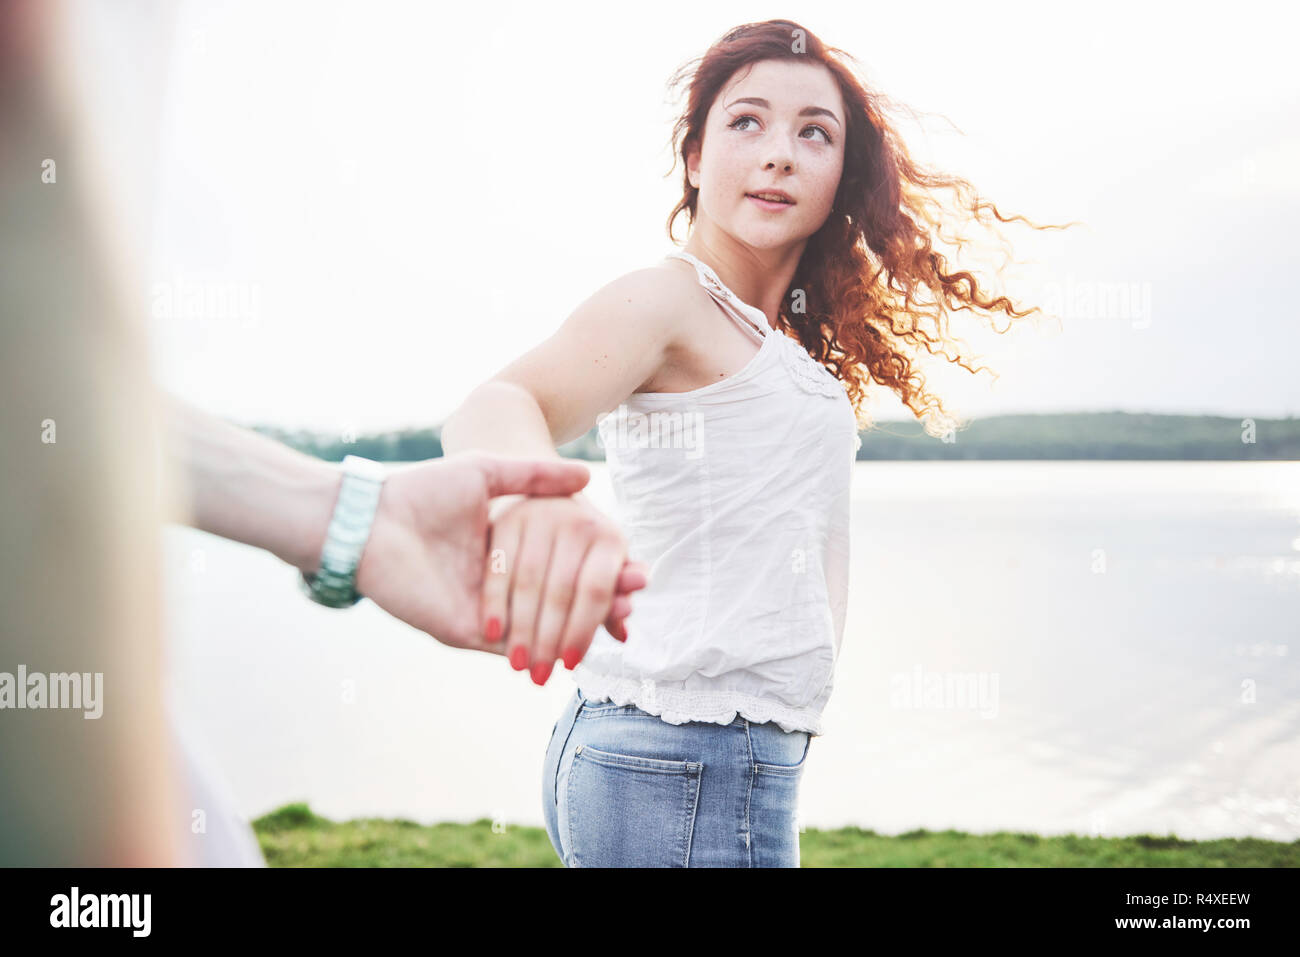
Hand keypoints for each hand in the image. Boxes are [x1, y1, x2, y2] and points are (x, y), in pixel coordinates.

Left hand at [352, 452, 643, 656]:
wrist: (369, 518)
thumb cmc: (421, 491)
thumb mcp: (487, 473)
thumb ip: (534, 477)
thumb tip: (586, 476)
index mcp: (505, 552)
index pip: (563, 569)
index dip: (598, 570)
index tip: (635, 566)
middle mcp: (498, 588)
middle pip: (559, 603)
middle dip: (600, 602)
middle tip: (637, 597)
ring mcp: (482, 612)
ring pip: (542, 629)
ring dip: (580, 627)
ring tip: (620, 616)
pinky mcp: (462, 630)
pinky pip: (511, 644)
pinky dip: (546, 641)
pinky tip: (579, 634)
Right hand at [482, 492, 641, 684]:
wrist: (549, 500)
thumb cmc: (583, 550)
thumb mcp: (603, 572)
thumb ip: (611, 603)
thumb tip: (624, 635)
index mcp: (609, 536)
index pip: (596, 592)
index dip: (583, 631)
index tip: (569, 665)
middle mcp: (577, 521)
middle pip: (561, 592)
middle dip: (548, 641)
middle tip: (539, 677)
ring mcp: (540, 516)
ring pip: (528, 583)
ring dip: (520, 630)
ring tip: (517, 665)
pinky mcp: (506, 518)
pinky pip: (499, 568)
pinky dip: (494, 603)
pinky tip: (492, 633)